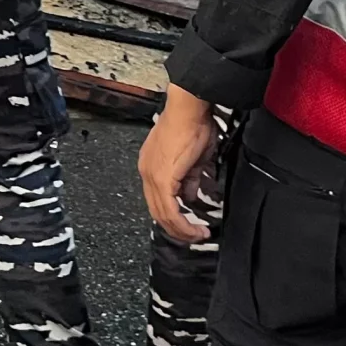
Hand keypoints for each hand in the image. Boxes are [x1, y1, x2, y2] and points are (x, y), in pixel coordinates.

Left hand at [140, 85, 222, 244]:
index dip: (173, 216)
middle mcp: (147, 171)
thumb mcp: (193, 159)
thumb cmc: (192, 124)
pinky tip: (195, 229)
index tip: (190, 225)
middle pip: (157, 211)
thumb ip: (189, 179)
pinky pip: (169, 210)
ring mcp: (152, 175)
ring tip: (198, 234)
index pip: (158, 199)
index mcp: (151, 165)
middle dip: (177, 228)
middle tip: (194, 236)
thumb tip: (189, 195)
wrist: (189, 109)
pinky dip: (183, 224)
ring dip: (182, 229)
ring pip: (162, 214)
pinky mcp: (161, 178)